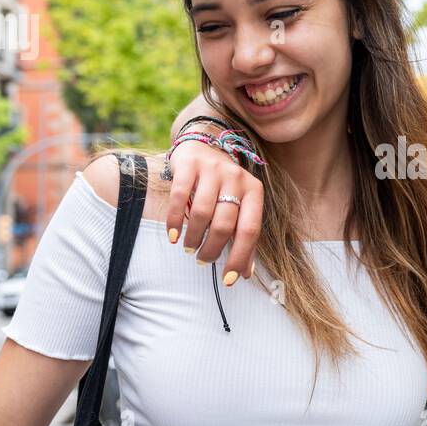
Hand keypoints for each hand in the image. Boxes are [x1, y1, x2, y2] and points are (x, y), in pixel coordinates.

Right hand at [165, 138, 262, 282]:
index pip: (250, 230)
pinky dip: (174, 221)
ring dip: (194, 237)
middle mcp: (236, 178)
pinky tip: (172, 235)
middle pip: (224, 224)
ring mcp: (213, 169)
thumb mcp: (239, 208)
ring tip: (189, 247)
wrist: (203, 146)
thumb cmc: (223, 186)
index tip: (228, 280)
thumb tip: (244, 273)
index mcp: (254, 191)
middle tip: (202, 260)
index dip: (240, 257)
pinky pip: (180, 197)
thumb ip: (243, 238)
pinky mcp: (189, 164)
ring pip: (202, 213)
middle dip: (212, 249)